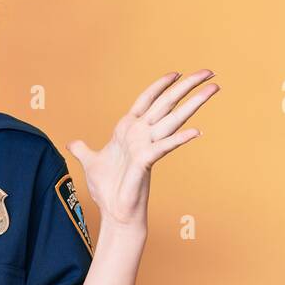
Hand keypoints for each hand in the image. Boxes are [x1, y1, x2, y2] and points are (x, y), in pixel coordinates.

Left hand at [67, 70, 217, 232]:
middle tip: (209, 71)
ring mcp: (146, 147)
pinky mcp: (145, 162)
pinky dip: (179, 139)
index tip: (176, 72)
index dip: (160, 85)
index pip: (146, 100)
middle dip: (187, 86)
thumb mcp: (91, 163)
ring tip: (214, 89)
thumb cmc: (107, 190)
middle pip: (167, 103)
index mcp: (128, 130)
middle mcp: (141, 135)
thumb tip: (71, 143)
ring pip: (173, 119)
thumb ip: (83, 150)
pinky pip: (164, 147)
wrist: (113, 213)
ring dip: (193, 104)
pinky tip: (197, 132)